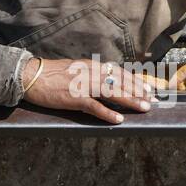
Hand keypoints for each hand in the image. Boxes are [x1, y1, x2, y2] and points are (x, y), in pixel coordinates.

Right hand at [20, 58, 156, 123]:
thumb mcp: (76, 68)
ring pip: (112, 92)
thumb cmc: (52, 74)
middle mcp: (91, 73)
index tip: (148, 89)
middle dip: (139, 91)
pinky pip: (94, 107)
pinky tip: (119, 119)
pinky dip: (108, 113)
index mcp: (92, 66)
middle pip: (120, 82)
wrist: (31, 76)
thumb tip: (107, 79)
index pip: (119, 73)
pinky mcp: (74, 98)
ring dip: (130, 100)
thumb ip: (92, 73)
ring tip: (144, 108)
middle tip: (154, 100)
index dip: (135, 81)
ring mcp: (83, 85)